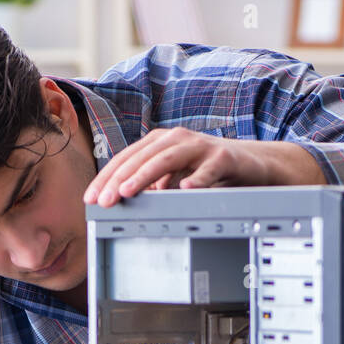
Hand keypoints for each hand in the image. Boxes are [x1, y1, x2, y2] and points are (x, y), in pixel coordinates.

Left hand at [83, 127, 323, 206]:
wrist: (253, 165)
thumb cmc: (208, 171)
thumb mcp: (174, 180)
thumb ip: (151, 187)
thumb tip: (122, 204)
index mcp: (160, 143)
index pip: (126, 159)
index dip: (106, 178)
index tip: (91, 199)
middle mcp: (176, 139)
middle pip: (141, 157)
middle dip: (119, 179)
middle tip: (103, 201)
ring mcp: (200, 145)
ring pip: (168, 157)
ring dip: (145, 175)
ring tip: (128, 192)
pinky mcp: (224, 155)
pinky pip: (209, 168)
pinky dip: (197, 178)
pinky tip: (185, 189)